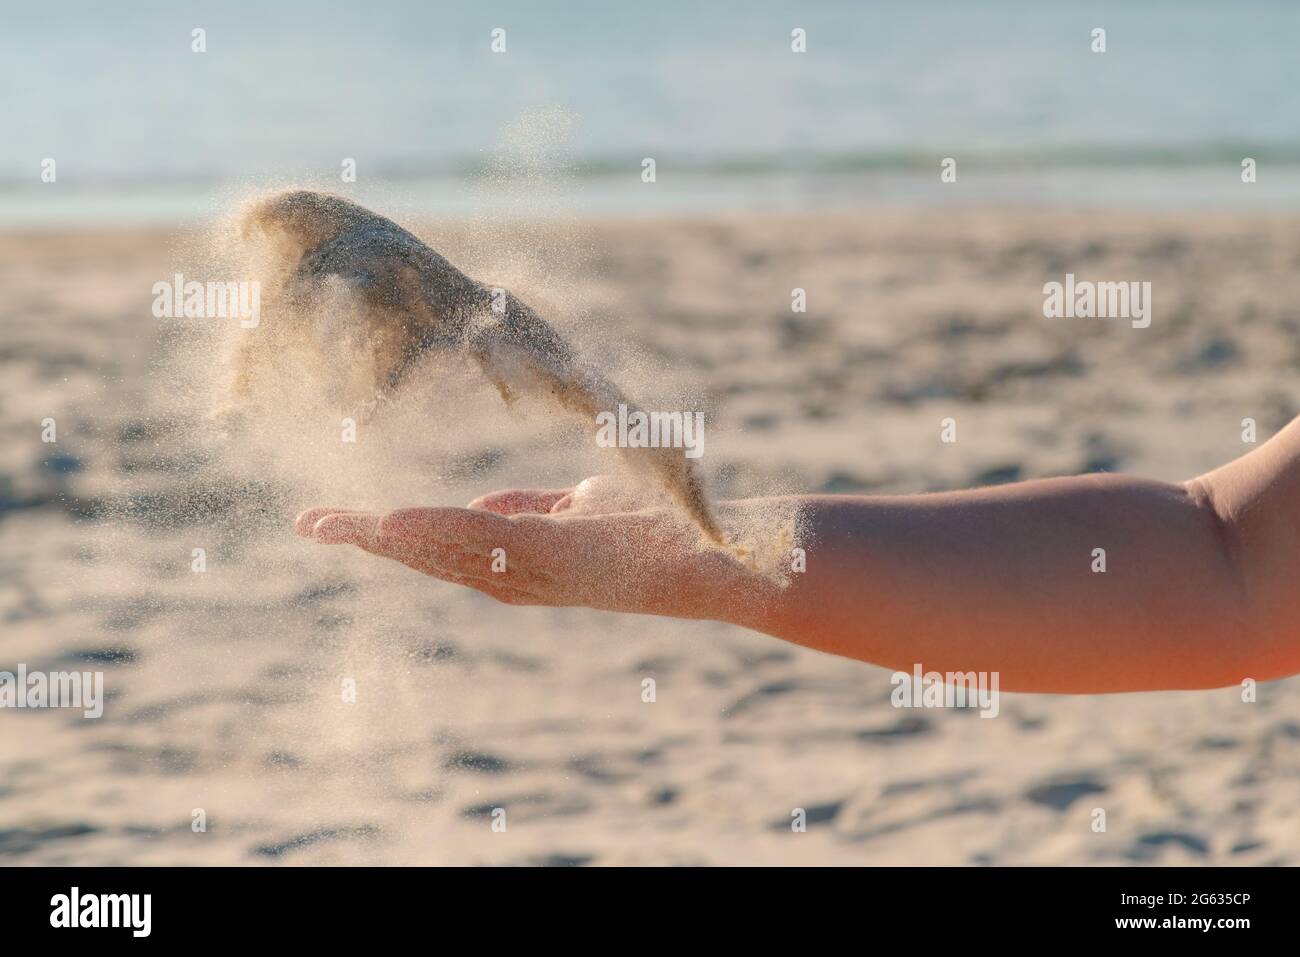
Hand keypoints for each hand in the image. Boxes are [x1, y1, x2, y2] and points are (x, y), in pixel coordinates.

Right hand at [295, 476, 774, 623]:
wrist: (710, 552)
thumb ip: (530, 508)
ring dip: (387, 538)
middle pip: (427, 556)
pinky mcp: (560, 555)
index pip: (437, 548)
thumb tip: (481, 502)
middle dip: (366, 541)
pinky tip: (395, 520)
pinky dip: (439, 529)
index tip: (333, 523)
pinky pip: (489, 540)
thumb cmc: (647, 529)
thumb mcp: (577, 510)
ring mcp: (536, 569)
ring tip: (333, 525)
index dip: (386, 537)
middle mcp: (517, 576)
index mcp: (515, 562)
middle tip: (308, 526)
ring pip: (446, 551)